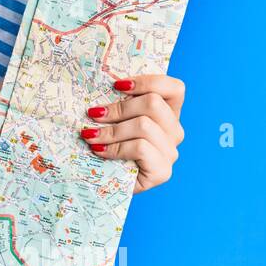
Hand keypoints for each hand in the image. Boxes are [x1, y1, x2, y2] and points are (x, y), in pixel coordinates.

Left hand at [78, 74, 185, 194]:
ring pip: (144, 125)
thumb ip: (117, 102)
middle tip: (93, 114)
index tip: (116, 85)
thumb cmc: (107, 146)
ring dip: (111, 130)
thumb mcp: (114, 119)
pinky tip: (99, 151)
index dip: (147, 82)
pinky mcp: (162, 171)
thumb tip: (101, 84)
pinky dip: (115, 147)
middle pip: (153, 103)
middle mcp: (174, 132)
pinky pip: (140, 148)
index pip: (174, 88)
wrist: (104, 183)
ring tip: (90, 135)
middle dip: (118, 108)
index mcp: (168, 114)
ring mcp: (170, 152)